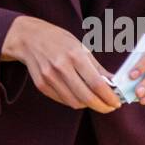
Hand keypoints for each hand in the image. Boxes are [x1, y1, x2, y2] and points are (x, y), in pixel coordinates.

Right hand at [1, 16, 121, 112]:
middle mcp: (61, 67)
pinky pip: (62, 100)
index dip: (109, 97)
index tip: (116, 102)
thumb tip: (115, 84)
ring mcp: (49, 77)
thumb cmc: (58, 40)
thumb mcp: (80, 47)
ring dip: (88, 105)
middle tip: (109, 107)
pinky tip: (79, 95)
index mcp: (74, 55)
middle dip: (101, 106)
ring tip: (95, 100)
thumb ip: (97, 68)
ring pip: (74, 102)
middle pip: (86, 97)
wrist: (28, 37)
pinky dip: (73, 101)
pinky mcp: (41, 85)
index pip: (96, 83)